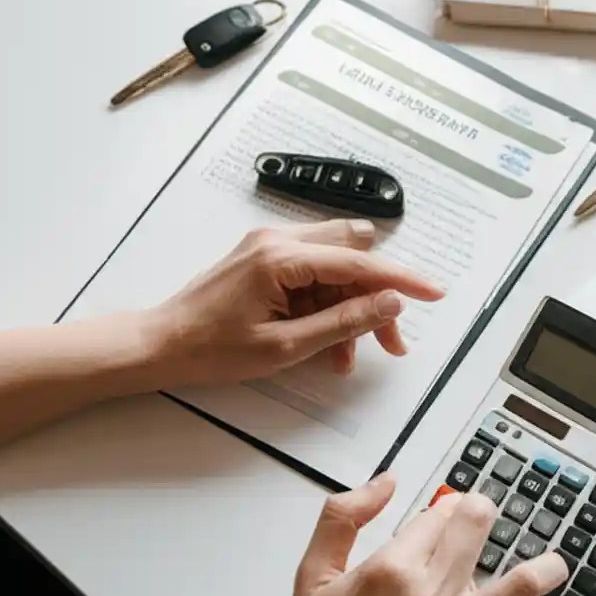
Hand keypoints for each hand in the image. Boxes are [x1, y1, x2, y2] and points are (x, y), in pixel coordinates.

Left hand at [146, 220, 443, 386]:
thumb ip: (344, 322)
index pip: (361, 263)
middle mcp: (278, 241)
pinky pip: (314, 275)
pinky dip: (329, 305)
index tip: (434, 293)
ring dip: (353, 306)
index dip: (402, 280)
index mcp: (282, 258)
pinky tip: (328, 342)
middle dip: (378, 299)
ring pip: (337, 267)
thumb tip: (389, 303)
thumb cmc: (211, 348)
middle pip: (353, 258)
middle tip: (391, 342)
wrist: (161, 345)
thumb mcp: (287, 346)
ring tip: (351, 353)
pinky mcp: (265, 258)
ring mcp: (270, 246)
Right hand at [283, 474, 571, 595]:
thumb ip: (342, 518)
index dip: (445, 504)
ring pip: (523, 583)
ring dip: (544, 566)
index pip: (439, 511)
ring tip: (552, 563)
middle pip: (478, 528)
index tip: (444, 510)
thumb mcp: (312, 575)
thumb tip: (383, 483)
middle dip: (480, 514)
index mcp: (392, 570)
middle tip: (479, 518)